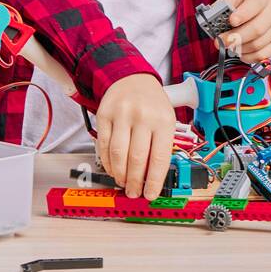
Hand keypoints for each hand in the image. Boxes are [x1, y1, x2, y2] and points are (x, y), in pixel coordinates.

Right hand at [94, 73, 177, 199]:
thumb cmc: (152, 103)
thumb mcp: (166, 119)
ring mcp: (122, 115)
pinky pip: (104, 145)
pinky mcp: (104, 115)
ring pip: (118, 154)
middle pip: (137, 158)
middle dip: (135, 181)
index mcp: (163, 120)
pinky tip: (112, 169)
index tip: (150, 194)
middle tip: (134, 192)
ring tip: (123, 182)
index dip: (154, 180)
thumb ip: (161, 145)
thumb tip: (154, 178)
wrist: (131, 78)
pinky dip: (108, 162)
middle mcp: (142, 116)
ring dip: (120, 174)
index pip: (159, 157)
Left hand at [217, 0, 270, 62]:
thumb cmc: (252, 1)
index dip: (243, 14)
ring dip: (239, 48)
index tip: (231, 21)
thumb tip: (210, 17)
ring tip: (229, 45)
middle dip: (235, 38)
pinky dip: (247, 57)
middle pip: (256, 29)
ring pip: (257, 45)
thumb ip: (224, 4)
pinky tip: (240, 51)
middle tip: (220, 42)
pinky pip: (261, 56)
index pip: (255, 4)